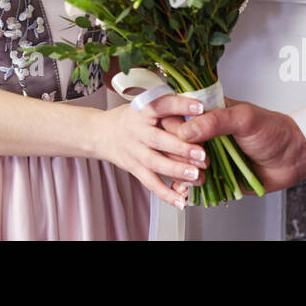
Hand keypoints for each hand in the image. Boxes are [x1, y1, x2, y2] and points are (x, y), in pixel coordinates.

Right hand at [95, 95, 210, 208]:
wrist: (103, 134)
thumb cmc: (133, 118)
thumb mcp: (147, 105)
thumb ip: (170, 109)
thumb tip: (202, 111)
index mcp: (142, 110)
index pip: (160, 105)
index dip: (179, 106)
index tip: (200, 107)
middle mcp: (136, 131)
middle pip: (157, 139)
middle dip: (181, 147)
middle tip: (202, 153)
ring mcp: (134, 151)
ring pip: (155, 163)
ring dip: (176, 170)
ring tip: (196, 175)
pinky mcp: (134, 169)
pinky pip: (151, 183)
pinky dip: (166, 194)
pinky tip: (181, 200)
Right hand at [158, 97, 305, 199]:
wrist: (293, 158)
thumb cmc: (272, 130)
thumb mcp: (244, 119)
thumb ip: (216, 121)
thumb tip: (186, 131)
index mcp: (207, 111)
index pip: (175, 114)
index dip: (172, 125)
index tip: (180, 136)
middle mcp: (202, 131)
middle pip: (172, 140)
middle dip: (178, 152)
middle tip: (198, 158)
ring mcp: (205, 153)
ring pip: (178, 162)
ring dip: (182, 171)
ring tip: (200, 174)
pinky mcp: (211, 173)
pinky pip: (191, 180)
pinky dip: (188, 186)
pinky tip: (192, 187)